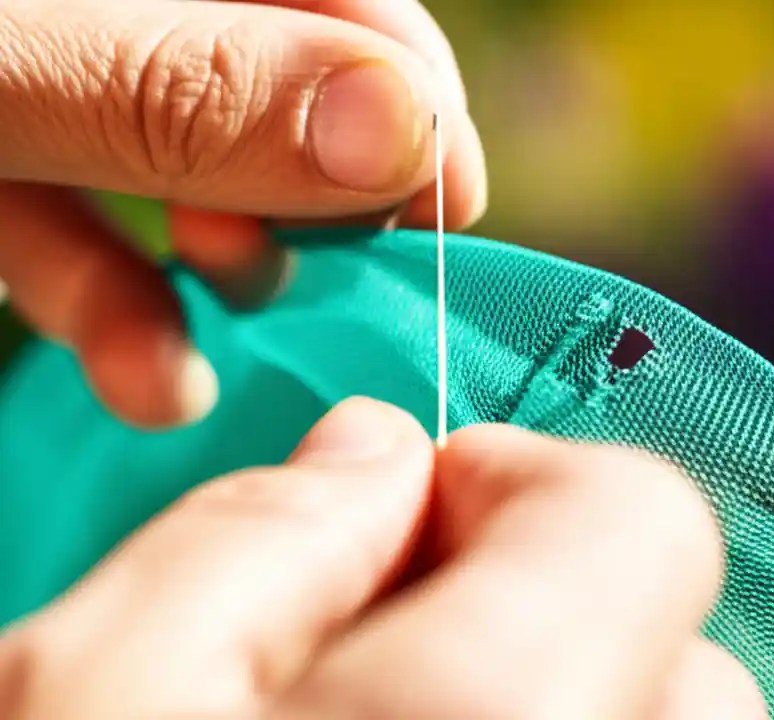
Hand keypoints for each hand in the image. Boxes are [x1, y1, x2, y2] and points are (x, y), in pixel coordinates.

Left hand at [0, 1, 486, 428]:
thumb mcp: (2, 61)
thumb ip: (188, 94)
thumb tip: (403, 138)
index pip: (351, 2)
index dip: (414, 97)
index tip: (442, 218)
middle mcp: (136, 13)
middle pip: (296, 93)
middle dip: (318, 204)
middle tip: (299, 273)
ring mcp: (69, 79)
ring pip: (200, 172)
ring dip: (228, 279)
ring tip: (202, 353)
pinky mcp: (11, 154)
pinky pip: (93, 224)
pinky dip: (125, 307)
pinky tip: (148, 381)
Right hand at [0, 398, 764, 718]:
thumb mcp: (90, 689)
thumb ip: (259, 542)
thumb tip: (377, 456)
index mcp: (505, 719)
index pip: (641, 517)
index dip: (522, 483)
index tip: (410, 512)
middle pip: (687, 653)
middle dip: (559, 614)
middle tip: (399, 647)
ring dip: (578, 695)